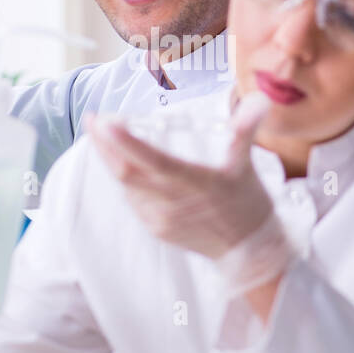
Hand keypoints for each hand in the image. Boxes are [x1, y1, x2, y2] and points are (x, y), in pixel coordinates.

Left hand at [85, 91, 273, 259]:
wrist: (249, 252)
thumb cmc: (248, 205)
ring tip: (104, 137)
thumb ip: (245, 130)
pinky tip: (123, 165)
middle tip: (93, 120)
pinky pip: (134, 200)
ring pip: (125, 186)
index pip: (150, 159)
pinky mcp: (156, 228)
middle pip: (124, 171)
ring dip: (111, 160)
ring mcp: (160, 218)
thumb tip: (260, 100)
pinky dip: (125, 180)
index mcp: (192, 182)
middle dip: (103, 145)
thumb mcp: (246, 166)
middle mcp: (171, 202)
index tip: (104, 121)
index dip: (123, 142)